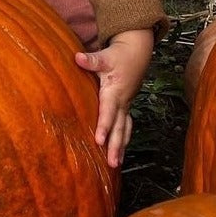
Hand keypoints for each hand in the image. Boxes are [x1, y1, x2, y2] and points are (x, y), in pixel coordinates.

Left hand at [75, 28, 154, 169]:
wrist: (137, 52)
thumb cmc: (119, 55)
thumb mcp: (105, 56)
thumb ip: (91, 60)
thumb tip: (78, 58)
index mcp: (115, 91)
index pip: (108, 112)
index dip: (104, 126)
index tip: (99, 141)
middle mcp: (122, 101)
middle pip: (119, 127)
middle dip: (115, 146)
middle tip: (112, 163)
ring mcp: (126, 105)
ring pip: (125, 129)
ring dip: (121, 147)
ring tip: (116, 163)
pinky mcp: (126, 106)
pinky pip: (126, 126)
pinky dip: (123, 139)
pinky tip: (119, 152)